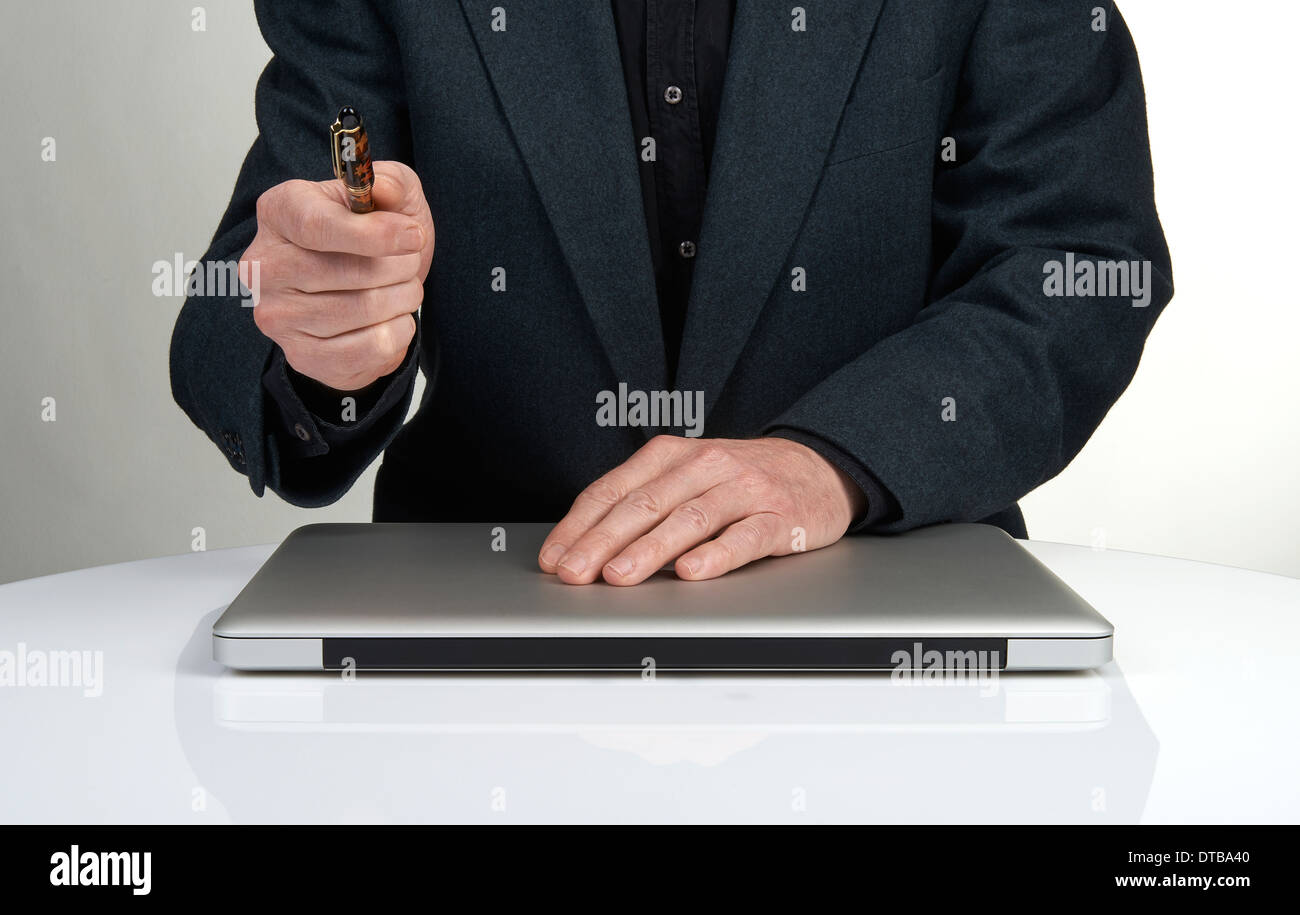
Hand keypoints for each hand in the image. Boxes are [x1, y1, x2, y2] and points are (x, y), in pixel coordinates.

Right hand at [243, 161, 435, 391]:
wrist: (363, 291)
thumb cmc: (371, 239)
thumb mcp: (388, 197)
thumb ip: (392, 183)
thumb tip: (383, 188)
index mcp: (278, 211)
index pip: (318, 226)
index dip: (375, 234)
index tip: (412, 236)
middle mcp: (264, 266)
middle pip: (347, 271)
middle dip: (399, 268)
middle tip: (410, 263)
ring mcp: (277, 315)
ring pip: (362, 310)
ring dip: (402, 299)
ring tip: (404, 290)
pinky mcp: (302, 356)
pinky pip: (368, 349)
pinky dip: (398, 334)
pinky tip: (394, 320)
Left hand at [538, 436, 867, 584]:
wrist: (819, 468)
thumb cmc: (740, 480)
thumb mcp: (687, 476)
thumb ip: (643, 502)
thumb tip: (586, 546)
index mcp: (671, 455)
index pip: (614, 490)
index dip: (580, 525)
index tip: (554, 557)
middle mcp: (704, 466)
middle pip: (644, 505)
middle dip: (602, 542)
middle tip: (574, 572)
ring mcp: (743, 490)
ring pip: (689, 519)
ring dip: (650, 550)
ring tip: (620, 576)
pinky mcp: (779, 516)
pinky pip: (745, 536)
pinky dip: (717, 554)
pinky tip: (694, 572)